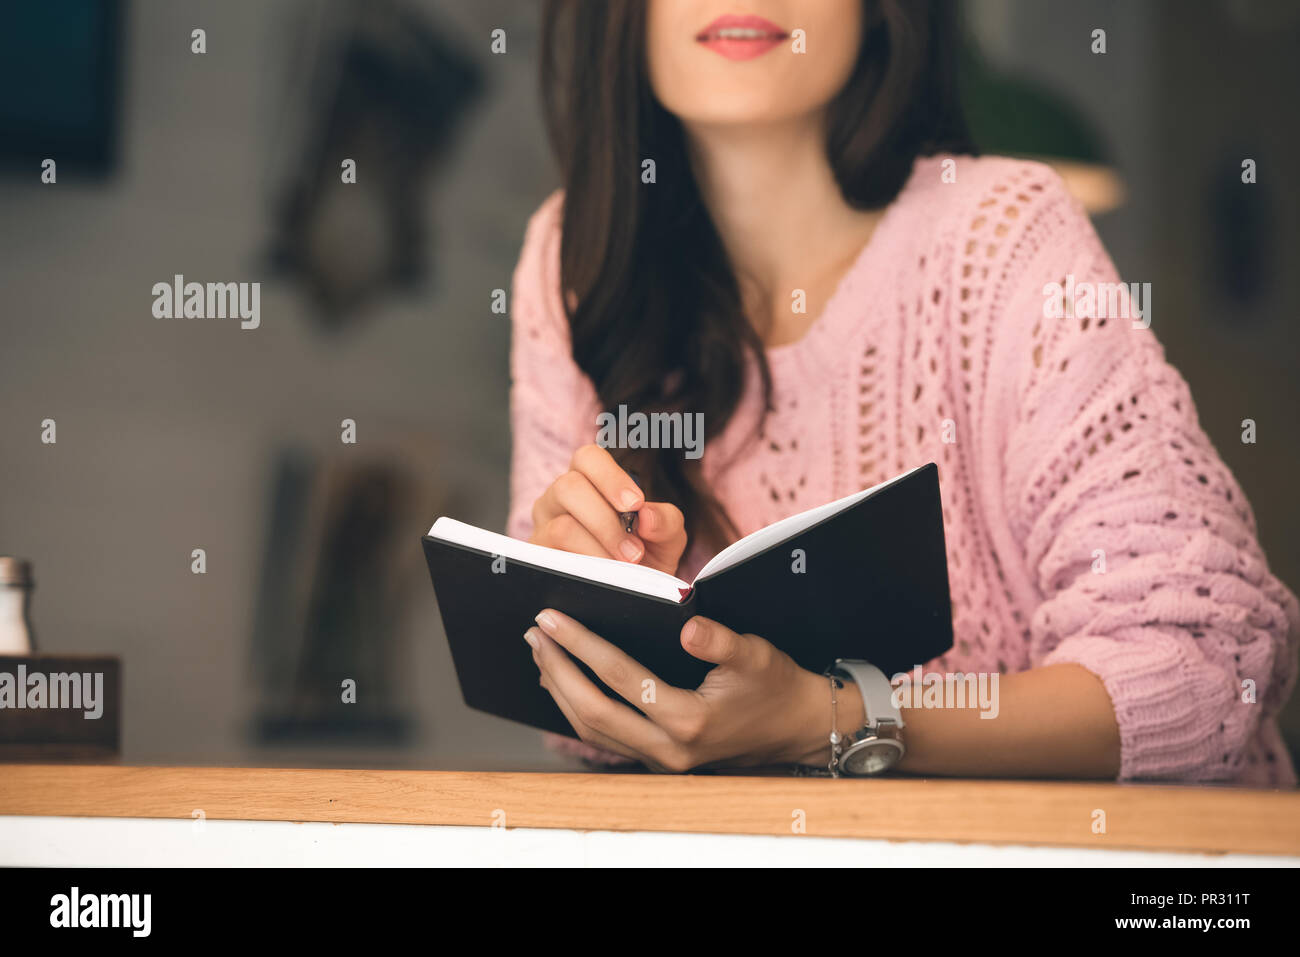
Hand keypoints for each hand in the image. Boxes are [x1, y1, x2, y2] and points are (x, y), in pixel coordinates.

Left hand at [525, 609, 850, 771]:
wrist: (794, 726)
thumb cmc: (773, 684)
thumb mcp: (755, 654)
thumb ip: (720, 640)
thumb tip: (686, 625)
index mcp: (689, 719)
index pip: (621, 678)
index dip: (582, 646)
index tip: (553, 619)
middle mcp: (669, 748)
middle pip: (593, 711)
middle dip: (558, 669)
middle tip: (535, 632)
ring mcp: (660, 759)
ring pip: (592, 730)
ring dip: (561, 689)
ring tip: (541, 650)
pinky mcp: (656, 758)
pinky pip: (605, 735)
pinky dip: (578, 707)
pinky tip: (564, 679)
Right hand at [528, 444, 686, 574]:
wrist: (631, 595)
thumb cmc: (644, 557)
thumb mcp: (666, 539)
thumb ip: (666, 521)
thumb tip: (647, 516)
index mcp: (588, 480)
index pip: (588, 458)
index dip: (610, 477)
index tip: (635, 504)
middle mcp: (559, 499)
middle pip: (569, 487)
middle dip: (606, 521)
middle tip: (634, 550)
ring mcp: (543, 528)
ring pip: (562, 527)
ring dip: (598, 550)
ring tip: (623, 567)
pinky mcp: (537, 560)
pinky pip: (553, 559)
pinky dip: (584, 568)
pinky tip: (602, 577)